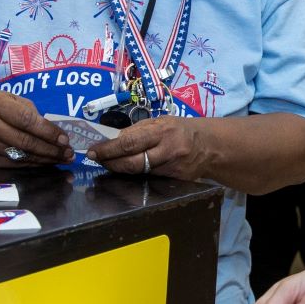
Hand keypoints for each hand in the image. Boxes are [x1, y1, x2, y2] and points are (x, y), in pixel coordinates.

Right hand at [0, 91, 70, 166]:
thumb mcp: (6, 98)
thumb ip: (27, 110)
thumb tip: (51, 129)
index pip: (26, 120)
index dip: (47, 131)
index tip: (64, 139)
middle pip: (25, 142)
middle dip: (50, 149)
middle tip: (68, 153)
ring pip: (20, 156)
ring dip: (44, 159)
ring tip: (61, 159)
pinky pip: (12, 165)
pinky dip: (31, 164)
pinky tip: (44, 163)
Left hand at [84, 116, 210, 179]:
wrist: (211, 146)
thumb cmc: (182, 130)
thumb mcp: (161, 122)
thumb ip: (139, 130)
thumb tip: (113, 139)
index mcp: (163, 132)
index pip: (130, 143)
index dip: (108, 149)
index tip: (93, 151)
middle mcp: (168, 151)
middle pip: (132, 163)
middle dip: (110, 162)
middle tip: (96, 159)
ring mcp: (172, 169)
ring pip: (139, 173)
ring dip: (120, 169)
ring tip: (109, 163)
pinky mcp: (175, 181)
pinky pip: (150, 179)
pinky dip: (137, 175)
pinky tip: (129, 170)